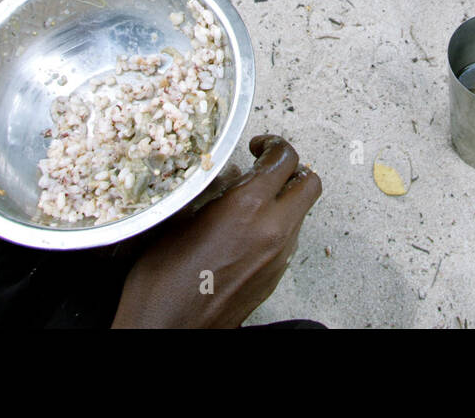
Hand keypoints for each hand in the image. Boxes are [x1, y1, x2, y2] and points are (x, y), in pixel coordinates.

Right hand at [111, 135, 321, 328]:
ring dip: (284, 200)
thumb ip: (216, 190)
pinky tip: (247, 231)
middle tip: (266, 168)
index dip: (274, 145)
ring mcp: (279, 255)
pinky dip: (277, 226)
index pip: (285, 158)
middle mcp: (273, 229)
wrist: (169, 327)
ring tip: (252, 201)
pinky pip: (290, 239)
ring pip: (302, 212)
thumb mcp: (182, 217)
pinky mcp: (276, 276)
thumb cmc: (164, 278)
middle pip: (310, 182)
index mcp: (248, 206)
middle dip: (292, 170)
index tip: (260, 147)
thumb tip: (234, 176)